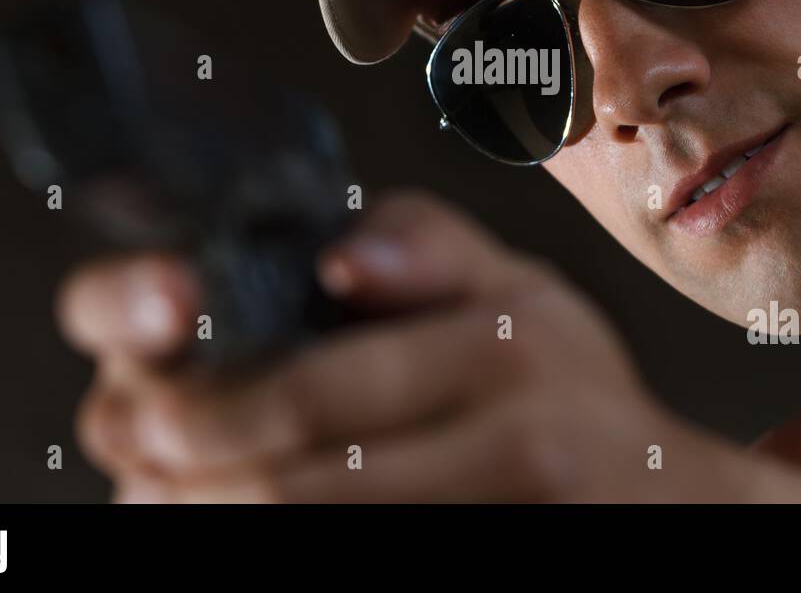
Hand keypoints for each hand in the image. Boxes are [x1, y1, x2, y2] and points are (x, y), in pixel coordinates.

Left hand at [58, 189, 800, 501]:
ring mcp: (500, 513)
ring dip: (205, 516)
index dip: (197, 393)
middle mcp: (513, 437)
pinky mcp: (482, 558)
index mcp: (501, 339)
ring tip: (171, 491)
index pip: (306, 381)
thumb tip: (338, 259)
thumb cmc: (569, 392)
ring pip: (295, 529)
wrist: (663, 499)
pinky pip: (336, 558)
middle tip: (137, 455)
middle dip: (179, 472)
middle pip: (280, 475)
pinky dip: (256, 541)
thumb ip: (419, 243)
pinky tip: (241, 510)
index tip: (141, 399)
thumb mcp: (515, 283)